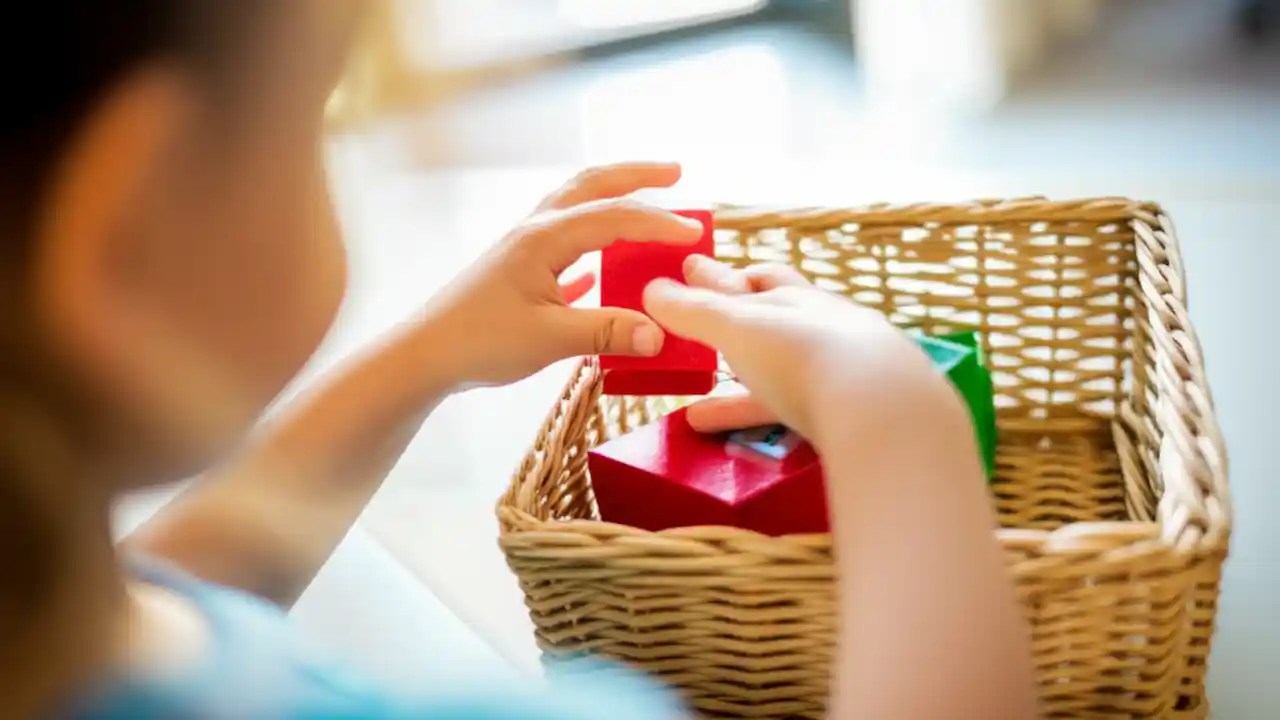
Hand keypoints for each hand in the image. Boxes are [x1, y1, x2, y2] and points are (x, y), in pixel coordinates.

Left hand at [420, 163, 702, 389]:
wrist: (426, 355)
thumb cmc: (480, 341)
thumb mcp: (549, 339)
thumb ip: (607, 331)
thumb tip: (659, 334)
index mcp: (545, 238)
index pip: (614, 216)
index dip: (659, 222)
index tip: (696, 232)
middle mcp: (536, 232)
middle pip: (592, 186)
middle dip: (636, 176)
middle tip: (677, 172)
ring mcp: (525, 249)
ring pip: (577, 209)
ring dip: (614, 200)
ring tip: (647, 203)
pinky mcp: (519, 272)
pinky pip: (565, 246)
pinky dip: (591, 244)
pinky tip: (602, 267)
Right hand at [643, 257, 958, 445]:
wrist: (882, 409)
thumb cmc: (802, 355)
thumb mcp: (736, 328)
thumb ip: (694, 311)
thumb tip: (652, 289)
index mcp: (795, 298)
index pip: (754, 278)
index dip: (719, 276)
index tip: (692, 270)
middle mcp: (826, 327)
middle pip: (780, 318)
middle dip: (745, 320)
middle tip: (717, 322)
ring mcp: (847, 372)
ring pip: (790, 373)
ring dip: (744, 389)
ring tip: (700, 414)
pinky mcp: (859, 416)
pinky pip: (805, 414)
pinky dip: (772, 423)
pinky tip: (756, 443)